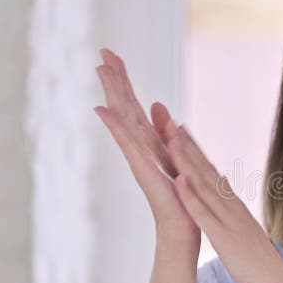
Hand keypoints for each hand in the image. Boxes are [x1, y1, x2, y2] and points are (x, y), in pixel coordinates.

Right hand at [94, 48, 199, 244]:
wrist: (181, 230)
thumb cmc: (180, 200)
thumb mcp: (176, 161)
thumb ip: (168, 137)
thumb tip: (164, 113)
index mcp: (151, 144)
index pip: (135, 107)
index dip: (125, 82)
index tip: (114, 55)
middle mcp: (141, 149)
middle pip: (125, 108)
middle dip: (116, 79)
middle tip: (102, 52)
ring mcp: (139, 159)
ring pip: (123, 120)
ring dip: (113, 94)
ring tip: (101, 70)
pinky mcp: (143, 171)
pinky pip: (128, 145)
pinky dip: (116, 127)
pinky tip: (103, 110)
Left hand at [165, 125, 282, 282]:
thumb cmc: (262, 267)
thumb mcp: (245, 237)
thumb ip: (234, 222)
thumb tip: (226, 214)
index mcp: (236, 208)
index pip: (213, 174)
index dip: (196, 152)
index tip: (182, 133)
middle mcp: (233, 208)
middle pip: (207, 172)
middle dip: (188, 148)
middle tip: (171, 123)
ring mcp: (229, 221)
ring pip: (205, 186)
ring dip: (187, 163)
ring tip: (171, 140)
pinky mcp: (225, 238)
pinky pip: (205, 215)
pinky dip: (192, 197)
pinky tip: (179, 182)